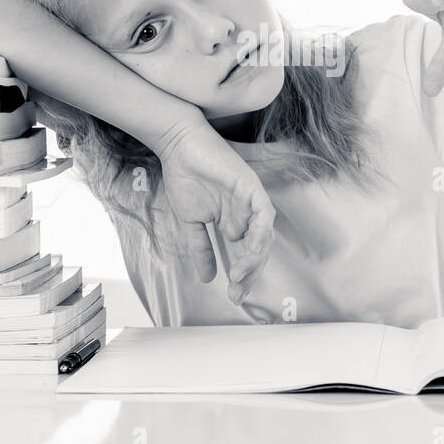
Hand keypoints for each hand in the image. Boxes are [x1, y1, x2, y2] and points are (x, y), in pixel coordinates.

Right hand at [153, 117, 276, 305]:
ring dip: (255, 258)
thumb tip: (206, 277)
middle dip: (250, 273)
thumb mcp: (190, 222)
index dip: (243, 277)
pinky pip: (265, 213)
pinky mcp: (252, 187)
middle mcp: (247, 215)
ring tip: (240, 274)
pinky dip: (260, 231)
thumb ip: (200, 248)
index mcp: (234, 223)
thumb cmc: (184, 178)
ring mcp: (251, 201)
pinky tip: (250, 247)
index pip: (246, 256)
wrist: (178, 148)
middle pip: (259, 250)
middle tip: (237, 291)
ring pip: (265, 236)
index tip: (233, 296)